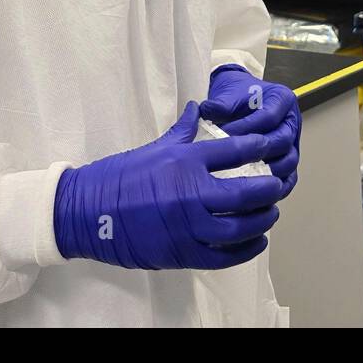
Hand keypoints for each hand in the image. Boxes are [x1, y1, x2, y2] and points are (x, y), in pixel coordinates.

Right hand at [54, 102, 282, 270]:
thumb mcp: (153, 148)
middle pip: (244, 192)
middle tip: (277, 184)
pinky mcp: (180, 253)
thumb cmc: (118, 177)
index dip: (256, 147)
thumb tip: (198, 107)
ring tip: (271, 213)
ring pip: (238, 226)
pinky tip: (257, 241)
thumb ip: (183, 131)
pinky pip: (223, 255)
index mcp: (183, 162)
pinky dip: (245, 249)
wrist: (85, 213)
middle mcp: (189, 193)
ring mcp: (186, 226)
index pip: (233, 151)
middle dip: (268, 189)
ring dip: (261, 220)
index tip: (267, 146)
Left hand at [201, 66, 300, 198]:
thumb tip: (207, 111)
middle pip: (282, 141)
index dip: (245, 129)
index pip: (267, 117)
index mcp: (281, 99)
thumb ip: (220, 103)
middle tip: (232, 161)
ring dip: (267, 172)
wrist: (241, 100)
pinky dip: (275, 188)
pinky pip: (288, 178)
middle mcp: (291, 121)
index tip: (224, 136)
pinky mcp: (287, 161)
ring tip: (244, 179)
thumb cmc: (237, 96)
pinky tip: (257, 194)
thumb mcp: (228, 92)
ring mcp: (292, 142)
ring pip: (288, 162)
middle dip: (256, 152)